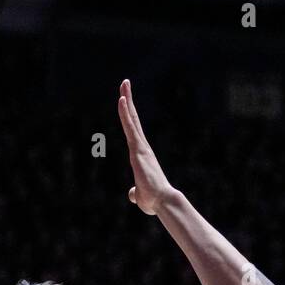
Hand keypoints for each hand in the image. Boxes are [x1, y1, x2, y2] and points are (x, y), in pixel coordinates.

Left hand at [117, 79, 177, 215]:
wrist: (162, 201)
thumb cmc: (153, 199)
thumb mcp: (140, 195)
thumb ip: (135, 192)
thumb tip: (132, 194)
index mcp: (140, 155)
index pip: (132, 131)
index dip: (128, 115)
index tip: (125, 100)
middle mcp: (142, 147)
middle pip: (133, 119)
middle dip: (129, 99)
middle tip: (125, 82)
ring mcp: (140, 147)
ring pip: (132, 119)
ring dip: (127, 100)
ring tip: (124, 83)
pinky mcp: (138, 149)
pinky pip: (130, 127)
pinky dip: (126, 113)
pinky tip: (122, 100)